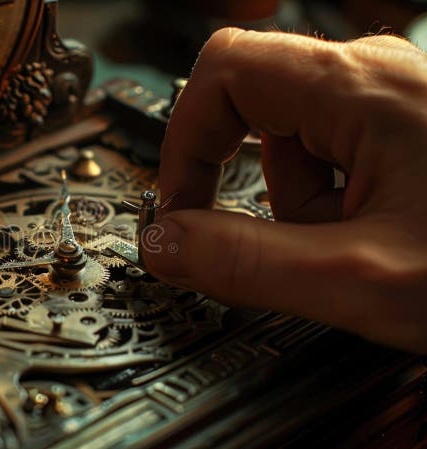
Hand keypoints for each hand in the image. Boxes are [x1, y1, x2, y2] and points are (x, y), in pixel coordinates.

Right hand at [142, 29, 426, 353]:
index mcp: (359, 88)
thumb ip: (243, 263)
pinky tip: (384, 237)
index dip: (183, 142)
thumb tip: (164, 245)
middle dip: (252, 183)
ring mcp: (402, 100)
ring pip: (300, 137)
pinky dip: (339, 201)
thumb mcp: (361, 278)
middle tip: (278, 238)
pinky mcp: (417, 127)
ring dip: (301, 200)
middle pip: (257, 106)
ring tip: (355, 247)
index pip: (220, 74)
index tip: (178, 206)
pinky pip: (342, 152)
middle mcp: (379, 76)